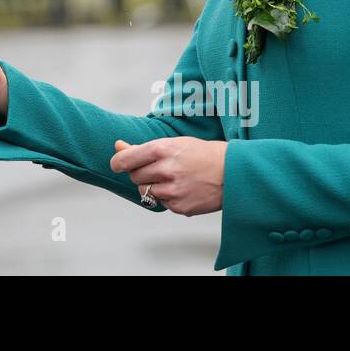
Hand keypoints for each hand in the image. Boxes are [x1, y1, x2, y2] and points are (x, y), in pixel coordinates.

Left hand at [109, 136, 226, 216]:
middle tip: (158, 168)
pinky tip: (183, 188)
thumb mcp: (173, 143)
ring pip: (146, 192)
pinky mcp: (180, 207)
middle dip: (141, 173)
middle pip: (135, 177)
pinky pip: (162, 203)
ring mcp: (173, 190)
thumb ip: (142, 148)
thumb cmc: (201, 154)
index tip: (116, 164)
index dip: (118, 163)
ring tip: (173, 179)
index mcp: (162, 149)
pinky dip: (167, 197)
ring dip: (153, 186)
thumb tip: (118, 146)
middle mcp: (166, 170)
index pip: (127, 160)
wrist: (232, 171)